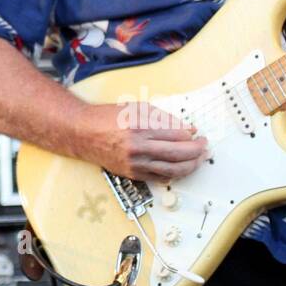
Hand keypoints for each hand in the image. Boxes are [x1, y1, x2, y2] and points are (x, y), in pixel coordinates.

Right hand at [86, 102, 208, 180]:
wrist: (82, 133)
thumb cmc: (105, 118)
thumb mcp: (135, 108)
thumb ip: (161, 117)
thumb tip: (184, 127)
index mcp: (139, 126)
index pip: (175, 133)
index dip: (191, 135)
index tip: (197, 133)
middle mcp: (138, 147)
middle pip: (178, 153)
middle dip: (196, 151)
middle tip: (203, 146)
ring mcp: (135, 163)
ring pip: (172, 170)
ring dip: (190, 165)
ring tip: (197, 159)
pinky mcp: (132, 174)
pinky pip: (160, 177)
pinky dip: (173, 173)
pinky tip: (180, 167)